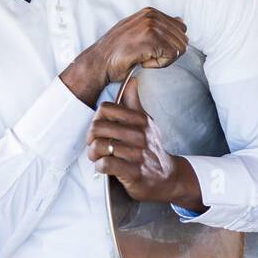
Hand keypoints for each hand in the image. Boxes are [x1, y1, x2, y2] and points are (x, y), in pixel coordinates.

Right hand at [63, 7, 187, 106]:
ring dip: (163, 59)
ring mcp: (151, 26)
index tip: (153, 49)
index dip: (170, 44)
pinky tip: (143, 61)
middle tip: (148, 56)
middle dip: (169, 52)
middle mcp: (152, 16)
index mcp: (151, 12)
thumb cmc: (117, 51)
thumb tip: (180, 22)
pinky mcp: (151, 39)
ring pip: (179, 48)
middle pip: (182, 39)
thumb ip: (159, 26)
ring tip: (145, 58)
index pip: (181, 28)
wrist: (99, 62)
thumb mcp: (139, 32)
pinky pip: (172, 55)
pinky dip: (159, 64)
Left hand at [86, 78, 204, 209]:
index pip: (106, 109)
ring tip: (98, 157)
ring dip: (93, 154)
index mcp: (141, 120)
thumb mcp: (147, 123)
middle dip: (90, 138)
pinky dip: (100, 167)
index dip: (97, 119)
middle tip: (94, 144)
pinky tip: (105, 167)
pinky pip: (105, 164)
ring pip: (99, 146)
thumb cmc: (152, 149)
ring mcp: (138, 154)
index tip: (100, 128)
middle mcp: (140, 135)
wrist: (167, 177)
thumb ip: (134, 103)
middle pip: (98, 127)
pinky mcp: (133, 172)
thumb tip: (131, 81)